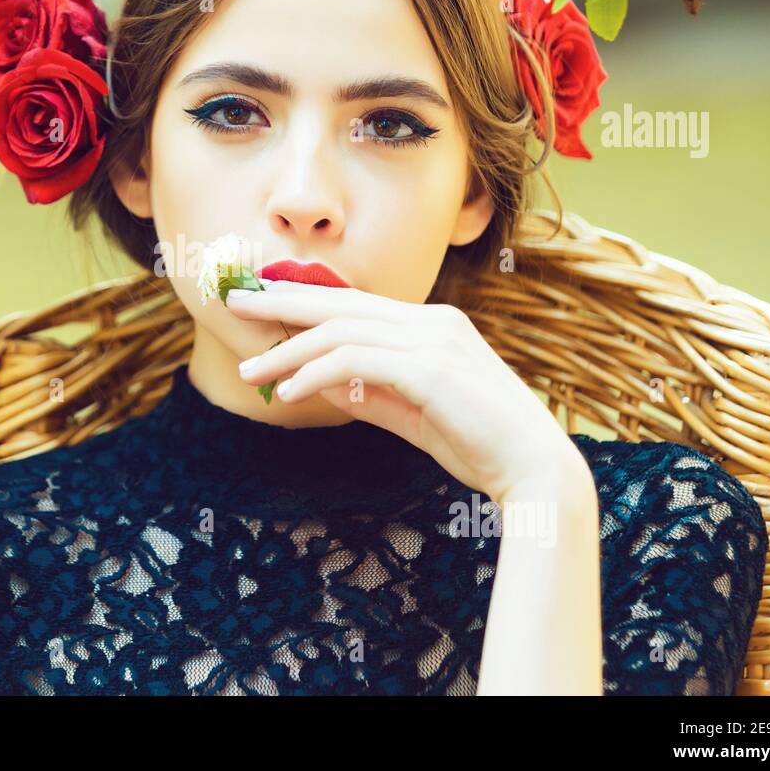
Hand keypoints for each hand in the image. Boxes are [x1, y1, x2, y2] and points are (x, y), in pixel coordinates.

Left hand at [227, 279, 587, 501]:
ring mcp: (433, 340)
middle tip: (234, 304)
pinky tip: (288, 391)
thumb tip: (320, 383)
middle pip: (340, 303)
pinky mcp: (431, 369)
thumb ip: (370, 393)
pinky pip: (357, 360)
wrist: (535, 469)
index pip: (353, 304)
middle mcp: (431, 321)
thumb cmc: (478, 443)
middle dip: (281, 303)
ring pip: (341, 330)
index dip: (303, 301)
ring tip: (251, 370)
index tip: (261, 307)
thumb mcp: (412, 412)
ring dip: (288, 349)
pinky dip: (316, 373)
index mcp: (431, 325)